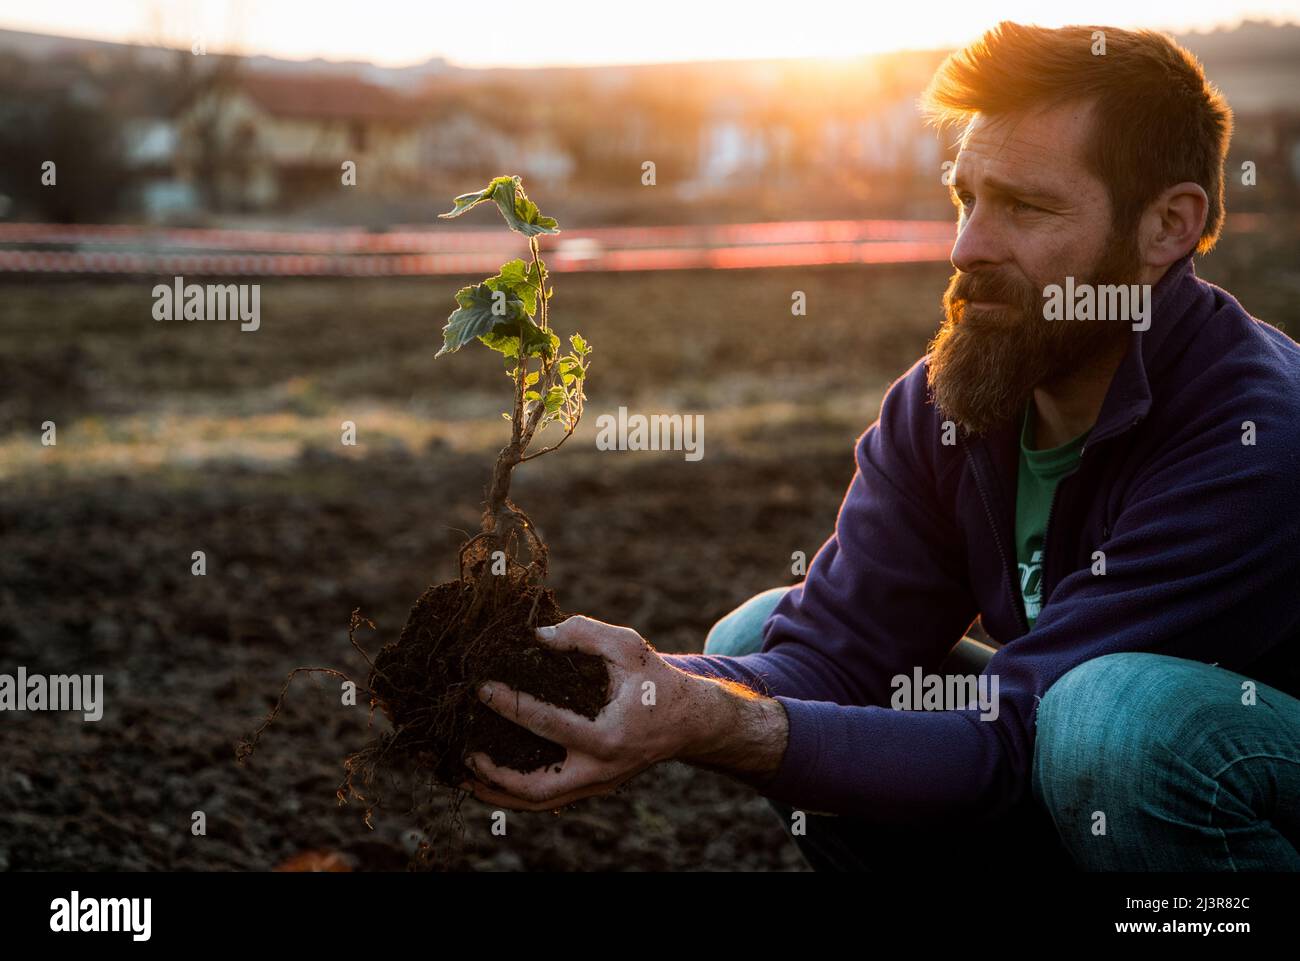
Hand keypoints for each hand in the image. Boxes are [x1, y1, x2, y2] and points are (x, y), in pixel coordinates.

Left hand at [459, 614, 713, 810]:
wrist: (690, 722)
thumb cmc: (656, 680)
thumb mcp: (627, 647)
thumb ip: (583, 634)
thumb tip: (536, 636)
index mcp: (609, 736)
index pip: (548, 725)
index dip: (510, 705)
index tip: (481, 688)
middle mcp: (603, 770)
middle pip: (539, 789)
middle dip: (497, 775)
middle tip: (467, 753)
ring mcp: (600, 785)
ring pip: (542, 803)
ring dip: (501, 794)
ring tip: (467, 777)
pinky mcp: (597, 788)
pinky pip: (552, 797)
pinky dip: (520, 791)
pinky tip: (495, 777)